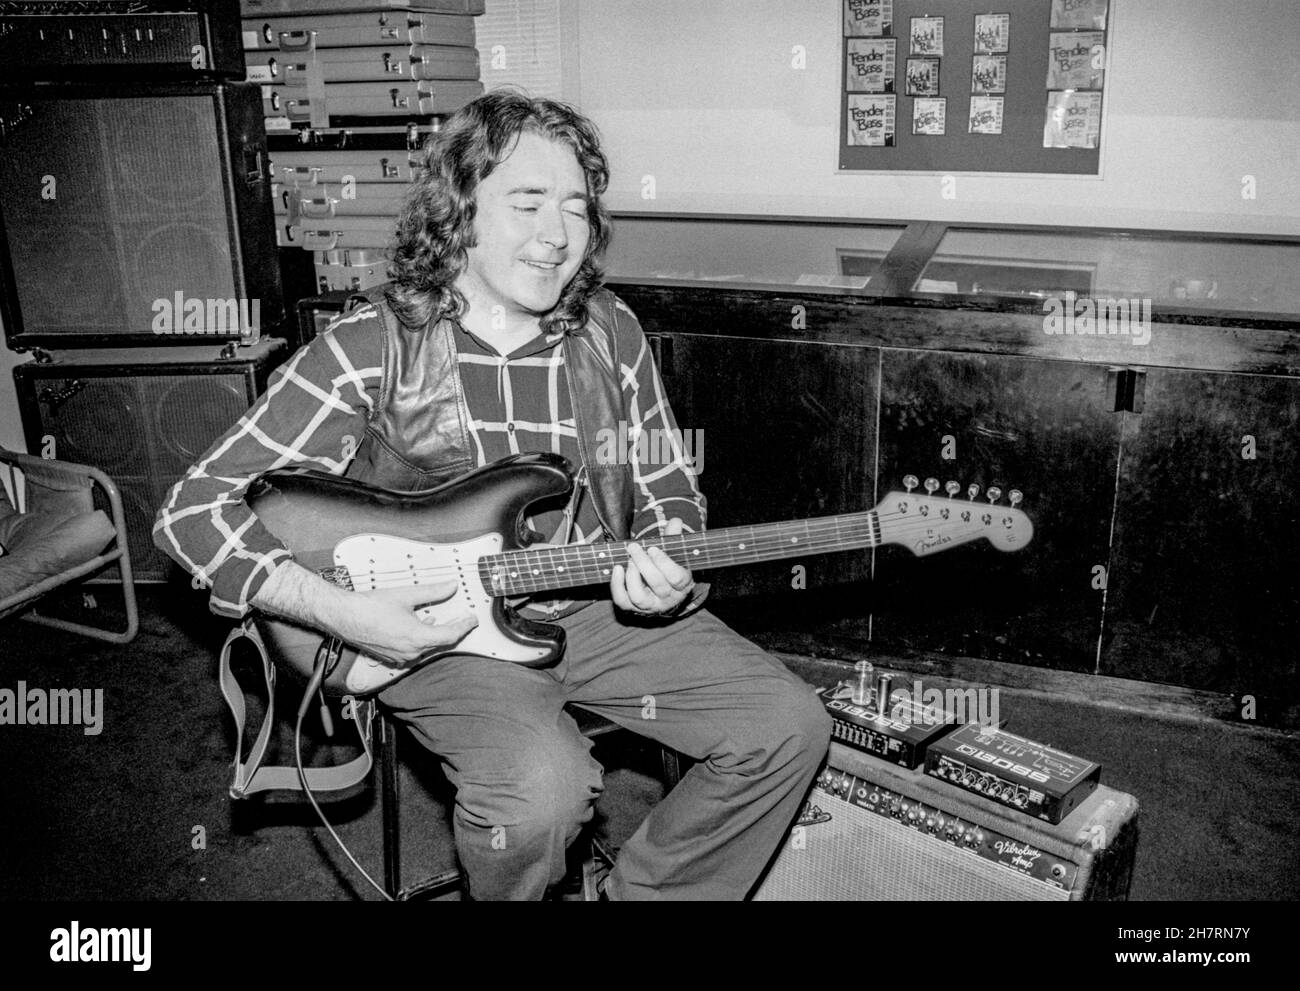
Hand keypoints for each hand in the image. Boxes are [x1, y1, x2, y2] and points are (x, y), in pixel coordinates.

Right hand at [254, 563, 476, 668]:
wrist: (343, 617)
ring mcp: (400, 657)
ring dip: (436, 635)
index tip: (472, 618)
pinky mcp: (391, 657)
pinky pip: (414, 650)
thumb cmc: (369, 607)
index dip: (464, 626)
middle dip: (453, 630)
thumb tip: (451, 586)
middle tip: (463, 618)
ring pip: (427, 648)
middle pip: (440, 643)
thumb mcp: (405, 595)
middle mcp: (410, 652)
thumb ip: (432, 592)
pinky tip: (421, 626)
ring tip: (443, 620)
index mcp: (417, 638)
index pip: (450, 636)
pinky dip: (422, 639)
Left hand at [611, 518, 694, 617]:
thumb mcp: (674, 554)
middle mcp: (668, 598)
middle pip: (657, 584)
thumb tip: (676, 521)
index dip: (664, 563)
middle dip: (644, 564)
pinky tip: (617, 569)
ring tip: (628, 560)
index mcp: (683, 584)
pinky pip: (622, 601)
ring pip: (639, 597)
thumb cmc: (668, 567)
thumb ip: (674, 537)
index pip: (676, 577)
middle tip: (634, 547)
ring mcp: (650, 606)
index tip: (653, 548)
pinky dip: (617, 586)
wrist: (661, 590)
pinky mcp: (633, 609)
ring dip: (631, 577)